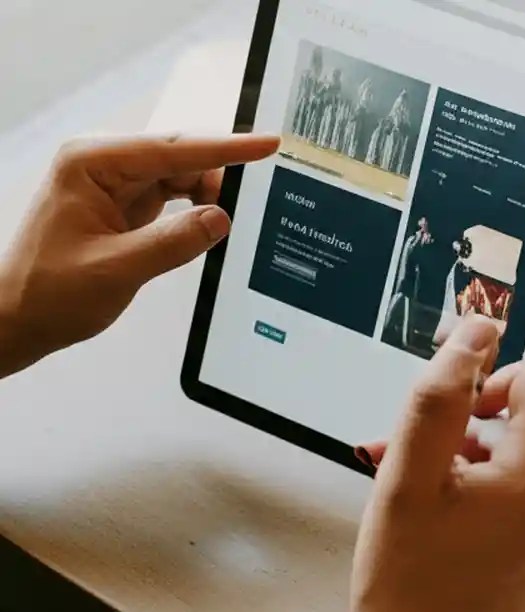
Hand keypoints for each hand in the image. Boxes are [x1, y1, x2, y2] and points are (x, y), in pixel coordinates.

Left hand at [0, 133, 278, 376]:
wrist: (16, 318)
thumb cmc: (46, 293)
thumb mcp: (117, 270)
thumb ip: (173, 243)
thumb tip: (219, 220)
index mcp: (90, 164)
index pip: (172, 148)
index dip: (225, 149)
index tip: (265, 145)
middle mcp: (100, 164)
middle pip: (180, 157)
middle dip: (217, 176)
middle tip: (251, 201)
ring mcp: (113, 183)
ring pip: (180, 176)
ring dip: (206, 196)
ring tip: (225, 223)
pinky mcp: (123, 205)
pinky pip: (171, 196)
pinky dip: (194, 210)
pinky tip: (208, 223)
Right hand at [308, 318, 524, 611]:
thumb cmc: (406, 596)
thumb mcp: (406, 478)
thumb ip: (441, 395)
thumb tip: (476, 335)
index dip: (491, 379)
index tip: (453, 408)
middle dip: (464, 429)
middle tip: (410, 458)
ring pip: (518, 465)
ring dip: (464, 466)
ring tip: (413, 498)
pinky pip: (521, 503)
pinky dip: (479, 500)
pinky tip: (436, 524)